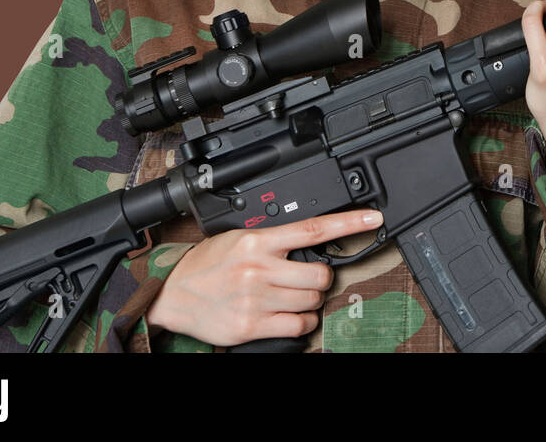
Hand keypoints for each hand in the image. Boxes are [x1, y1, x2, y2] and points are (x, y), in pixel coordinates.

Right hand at [144, 208, 382, 345]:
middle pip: (320, 275)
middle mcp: (259, 268)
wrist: (173, 293)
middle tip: (309, 279)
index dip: (348, 223)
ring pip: (312, 301)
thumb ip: (273, 240)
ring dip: (311, 301)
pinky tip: (292, 316)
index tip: (373, 219)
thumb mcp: (239, 239)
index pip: (313, 229)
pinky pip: (299, 326)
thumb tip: (310, 242)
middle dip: (322, 278)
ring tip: (293, 297)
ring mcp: (257, 298)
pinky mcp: (252, 325)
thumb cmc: (207, 265)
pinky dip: (303, 323)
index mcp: (258, 241)